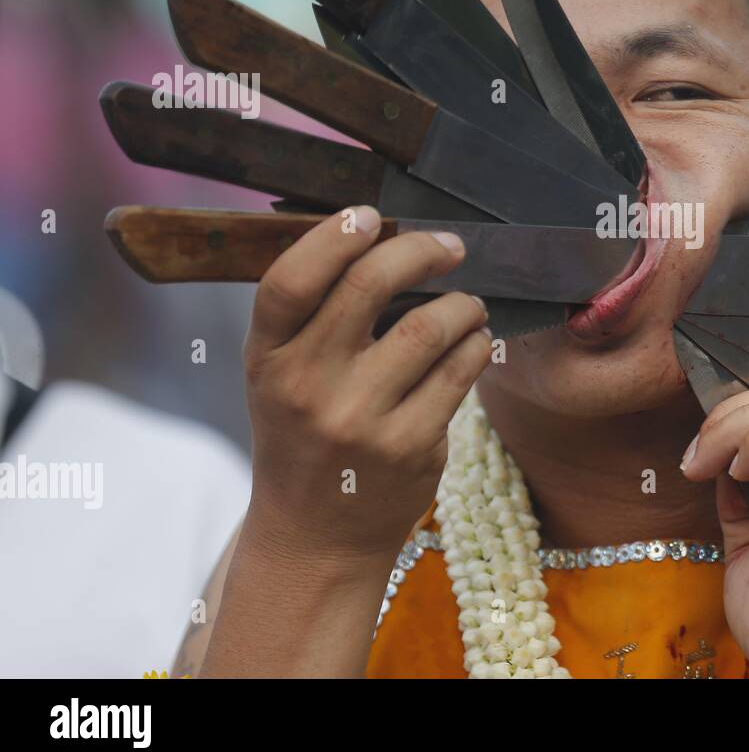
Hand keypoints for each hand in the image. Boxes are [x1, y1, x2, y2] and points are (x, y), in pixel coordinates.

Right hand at [241, 206, 490, 561]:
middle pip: (370, 286)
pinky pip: (461, 372)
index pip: (290, 281)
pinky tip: (475, 344)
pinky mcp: (410, 446)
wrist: (316, 537)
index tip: (370, 215)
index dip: (333, 236)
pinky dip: (478, 346)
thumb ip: (315, 318)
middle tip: (450, 246)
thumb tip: (384, 239)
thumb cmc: (304, 435)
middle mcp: (306, 386)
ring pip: (431, 326)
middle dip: (421, 251)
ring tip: (468, 305)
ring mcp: (360, 420)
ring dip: (463, 304)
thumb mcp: (281, 377)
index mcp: (267, 359)